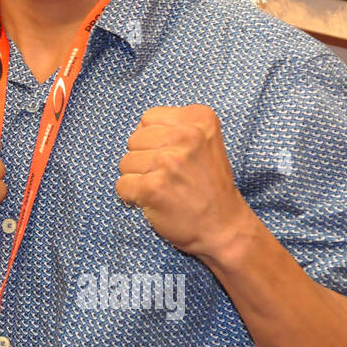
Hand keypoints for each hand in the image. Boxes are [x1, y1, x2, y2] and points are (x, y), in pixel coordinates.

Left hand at [115, 105, 253, 260]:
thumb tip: (137, 130)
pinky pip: (121, 185)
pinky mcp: (153, 187)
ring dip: (138, 179)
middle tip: (170, 177)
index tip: (174, 157)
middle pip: (134, 139)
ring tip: (165, 189)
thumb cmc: (209, 186)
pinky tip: (155, 201)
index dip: (154, 140)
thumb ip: (175, 128)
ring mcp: (168, 161)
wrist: (224, 228)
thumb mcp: (204, 143)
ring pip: (125, 162)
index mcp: (199, 119)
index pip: (149, 118)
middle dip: (144, 159)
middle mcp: (185, 136)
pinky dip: (132, 197)